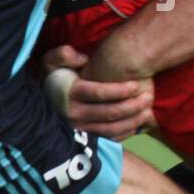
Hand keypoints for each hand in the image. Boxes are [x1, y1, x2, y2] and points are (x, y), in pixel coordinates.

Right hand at [40, 44, 155, 139]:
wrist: (45, 103)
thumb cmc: (55, 78)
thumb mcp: (51, 62)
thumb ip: (63, 55)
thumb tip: (83, 59)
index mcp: (69, 94)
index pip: (98, 93)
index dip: (119, 90)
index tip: (136, 85)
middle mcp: (74, 115)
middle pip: (109, 113)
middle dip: (132, 106)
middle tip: (148, 98)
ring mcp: (80, 129)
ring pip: (111, 129)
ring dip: (132, 121)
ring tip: (148, 111)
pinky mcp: (86, 139)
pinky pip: (109, 139)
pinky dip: (126, 132)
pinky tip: (138, 122)